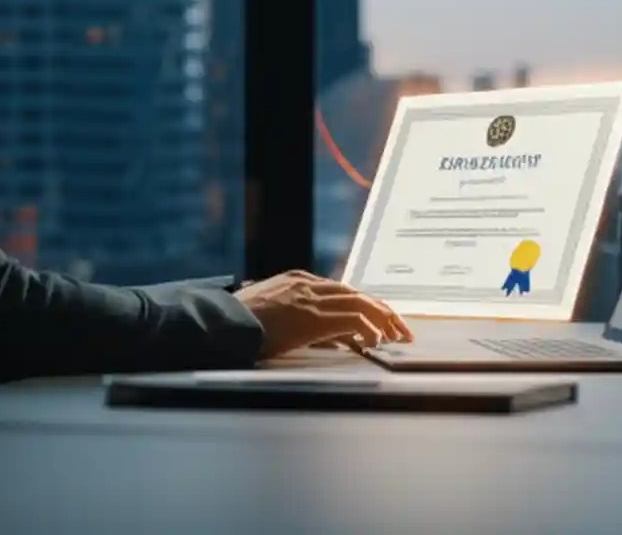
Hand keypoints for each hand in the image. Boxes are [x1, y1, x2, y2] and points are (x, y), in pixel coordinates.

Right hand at [234, 270, 413, 358]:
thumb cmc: (240, 325)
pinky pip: (351, 319)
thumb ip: (301, 319)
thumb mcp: (273, 314)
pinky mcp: (311, 316)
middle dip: (382, 311)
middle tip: (401, 329)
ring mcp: (309, 298)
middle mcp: (307, 284)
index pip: (343, 290)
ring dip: (382, 319)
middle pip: (356, 293)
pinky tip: (375, 342)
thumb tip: (333, 337)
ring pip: (359, 302)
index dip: (366, 306)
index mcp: (298, 280)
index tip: (382, 320)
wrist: (220, 325)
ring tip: (397, 336)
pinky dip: (368, 329)